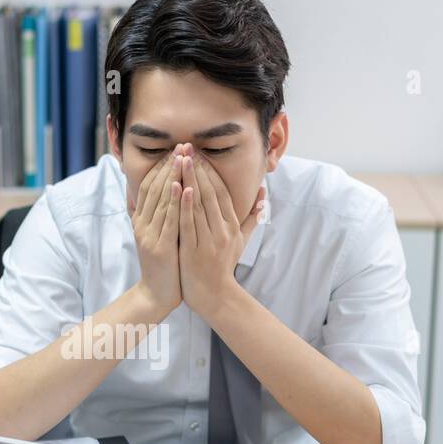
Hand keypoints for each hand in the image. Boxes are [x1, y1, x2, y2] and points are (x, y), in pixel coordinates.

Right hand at [130, 144, 185, 316]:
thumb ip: (153, 215)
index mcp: (141, 220)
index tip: (175, 149)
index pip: (149, 186)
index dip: (161, 166)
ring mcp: (149, 236)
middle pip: (154, 188)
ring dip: (172, 177)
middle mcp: (142, 224)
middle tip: (181, 145)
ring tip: (182, 157)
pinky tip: (180, 186)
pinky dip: (173, 202)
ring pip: (160, 200)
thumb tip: (153, 193)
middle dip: (168, 166)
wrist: (157, 294)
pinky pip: (168, 221)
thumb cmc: (163, 264)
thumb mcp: (154, 235)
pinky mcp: (159, 247)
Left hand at [178, 147, 265, 319]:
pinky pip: (188, 223)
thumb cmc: (224, 267)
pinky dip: (184, 205)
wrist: (215, 296)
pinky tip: (180, 188)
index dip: (210, 172)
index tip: (199, 154)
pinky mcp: (194, 250)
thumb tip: (262, 196)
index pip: (222, 192)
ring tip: (179, 159)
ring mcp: (208, 240)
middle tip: (186, 148)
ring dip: (188, 180)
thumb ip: (252, 217)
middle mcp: (222, 230)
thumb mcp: (242, 241)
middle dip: (197, 168)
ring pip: (198, 205)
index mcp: (232, 226)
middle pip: (209, 193)